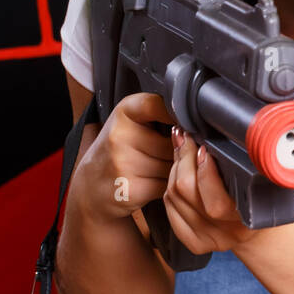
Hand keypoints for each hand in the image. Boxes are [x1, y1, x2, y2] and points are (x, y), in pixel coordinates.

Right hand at [75, 93, 172, 221]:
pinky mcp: (130, 189)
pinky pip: (167, 186)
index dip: (178, 115)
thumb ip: (163, 113)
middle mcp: (120, 135)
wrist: (92, 184)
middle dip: (178, 149)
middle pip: (174, 143)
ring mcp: (123, 163)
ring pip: (173, 166)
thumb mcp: (134, 119)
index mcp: (125, 110)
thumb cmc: (122, 147)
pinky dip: (167, 185)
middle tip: (165, 150)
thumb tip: (201, 124)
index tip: (184, 121)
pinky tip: (152, 180)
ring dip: (174, 169)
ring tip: (157, 165)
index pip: (162, 105)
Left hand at [162, 127, 253, 255]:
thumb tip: (220, 135)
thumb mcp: (264, 180)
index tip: (204, 145)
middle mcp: (224, 234)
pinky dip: (171, 186)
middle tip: (187, 139)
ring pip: (174, 196)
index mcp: (246, 222)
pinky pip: (169, 207)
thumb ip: (249, 165)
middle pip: (186, 193)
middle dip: (184, 159)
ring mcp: (206, 240)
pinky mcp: (192, 241)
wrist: (262, 225)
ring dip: (176, 169)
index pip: (215, 202)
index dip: (205, 170)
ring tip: (185, 150)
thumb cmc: (266, 195)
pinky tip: (179, 173)